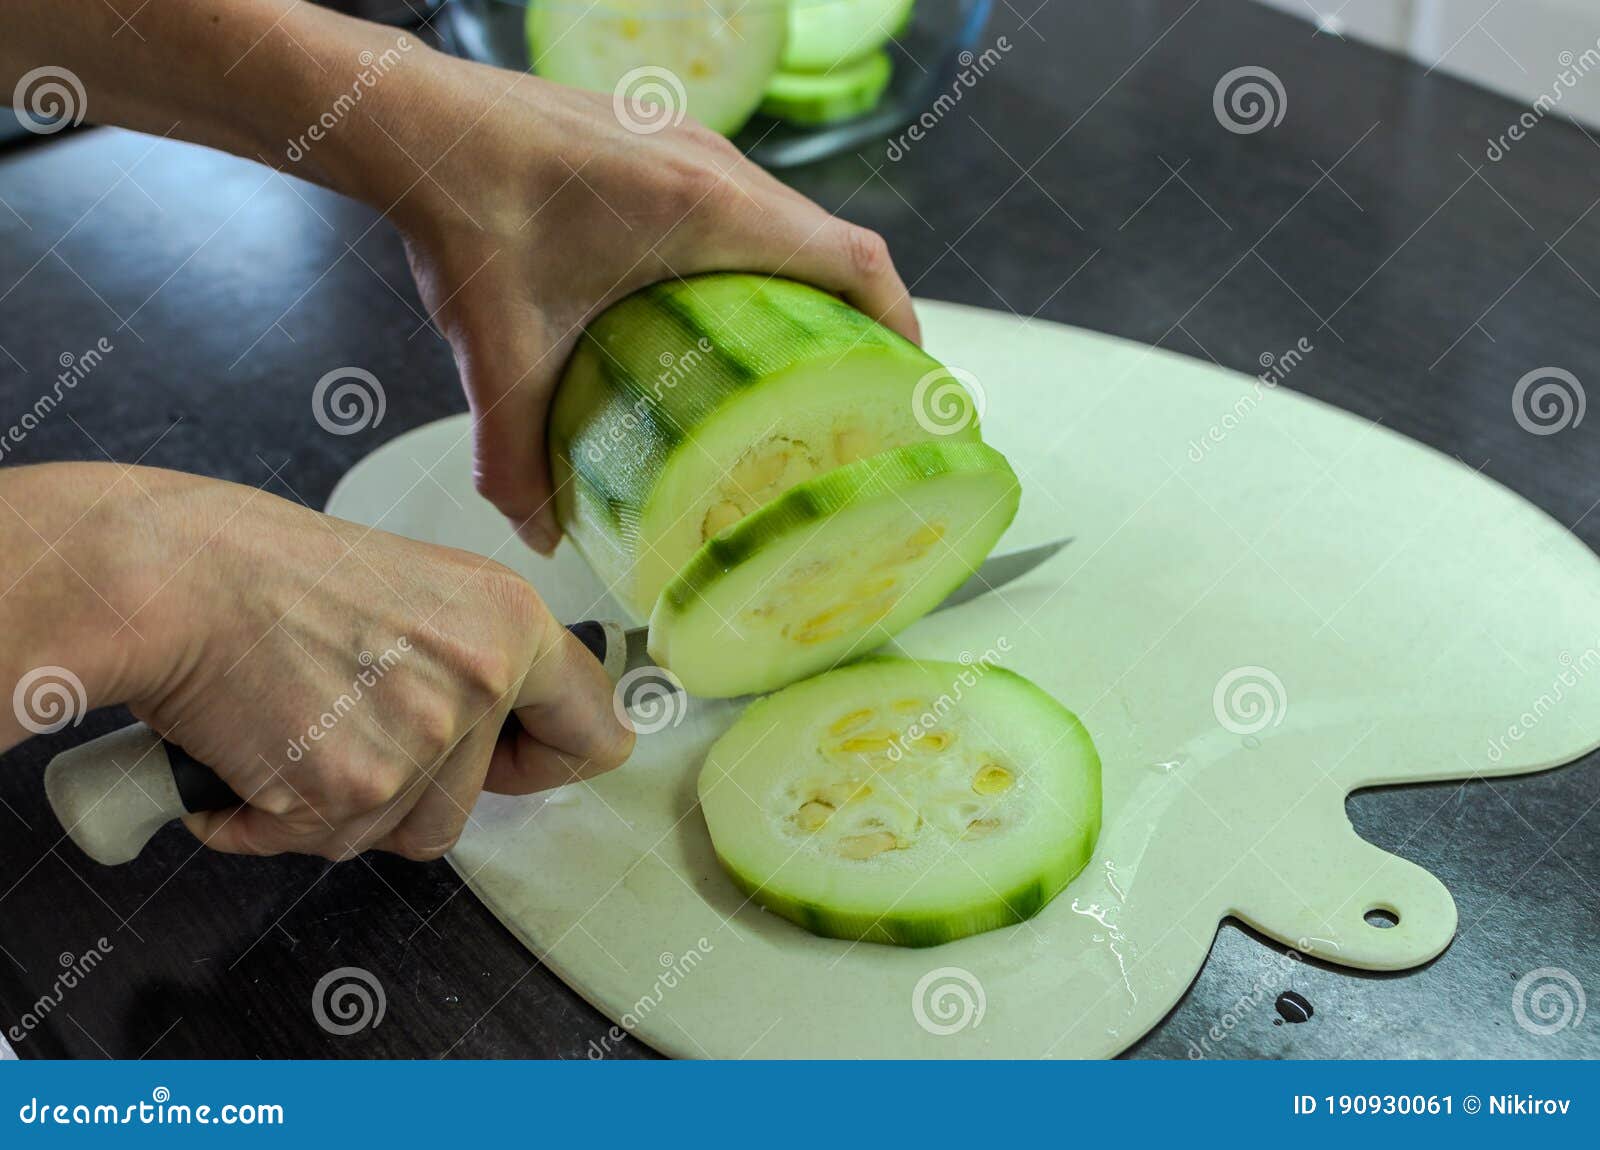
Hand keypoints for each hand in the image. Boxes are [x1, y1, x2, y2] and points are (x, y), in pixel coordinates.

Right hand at [100, 470, 633, 860]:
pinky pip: (324, 844)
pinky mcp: (350, 791)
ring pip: (400, 833)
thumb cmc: (270, 572)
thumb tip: (507, 726)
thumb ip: (476, 659)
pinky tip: (251, 751)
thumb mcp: (420, 591)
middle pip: (471, 807)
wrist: (172, 579)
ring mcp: (420, 741)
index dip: (544, 759)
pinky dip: (275, 820)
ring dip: (341, 807)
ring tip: (295, 726)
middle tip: (348, 725)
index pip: (596, 734)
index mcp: (512, 623)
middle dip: (408, 791)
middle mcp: (482, 680)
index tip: (510, 757)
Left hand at [355, 56, 921, 552]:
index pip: (849, 258)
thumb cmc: (465, 207)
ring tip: (799, 353)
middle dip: (858, 313)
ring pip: (786, 216)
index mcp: (706, 211)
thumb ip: (515, 453)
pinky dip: (759, 252)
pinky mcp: (657, 141)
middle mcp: (713, 166)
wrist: (415, 118)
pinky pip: (742, 198)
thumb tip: (538, 532)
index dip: (899, 318)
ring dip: (807, 279)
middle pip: (830, 239)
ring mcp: (687, 144)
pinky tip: (719, 303)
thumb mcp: (500, 349)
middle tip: (856, 385)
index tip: (910, 376)